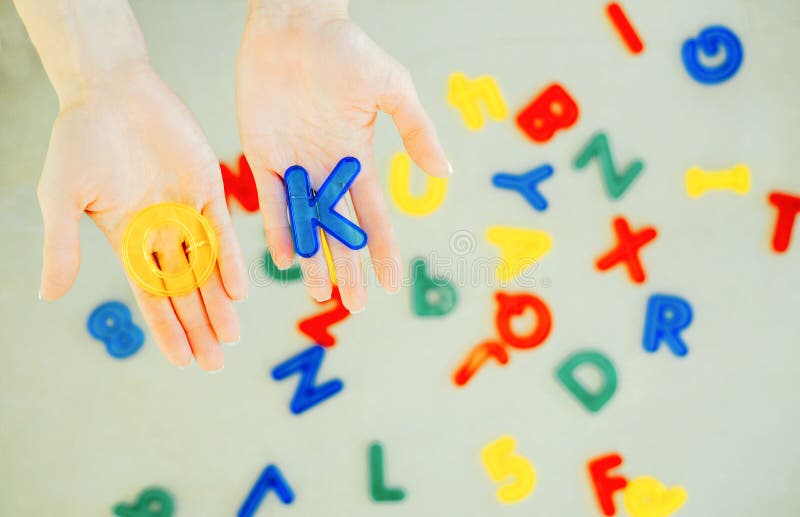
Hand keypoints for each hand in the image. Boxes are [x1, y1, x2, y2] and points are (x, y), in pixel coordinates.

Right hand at [38, 63, 246, 370]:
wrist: (111, 89)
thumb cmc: (79, 140)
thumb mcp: (62, 197)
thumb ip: (62, 246)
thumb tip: (48, 296)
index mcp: (128, 239)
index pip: (151, 294)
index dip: (167, 328)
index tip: (183, 359)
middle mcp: (161, 232)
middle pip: (184, 289)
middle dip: (199, 325)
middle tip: (216, 361)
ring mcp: (187, 211)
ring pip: (207, 267)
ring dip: (219, 302)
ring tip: (233, 336)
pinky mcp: (210, 188)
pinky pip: (222, 231)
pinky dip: (230, 259)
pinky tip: (239, 289)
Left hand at [236, 3, 449, 311]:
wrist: (294, 25)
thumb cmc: (346, 50)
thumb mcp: (392, 88)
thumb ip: (416, 130)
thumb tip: (443, 174)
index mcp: (358, 158)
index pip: (375, 214)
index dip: (384, 249)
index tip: (391, 282)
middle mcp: (327, 169)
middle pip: (340, 229)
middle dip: (349, 267)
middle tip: (355, 305)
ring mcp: (294, 166)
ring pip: (305, 223)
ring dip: (313, 258)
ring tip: (318, 294)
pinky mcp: (261, 155)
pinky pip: (269, 201)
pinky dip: (276, 229)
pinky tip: (283, 259)